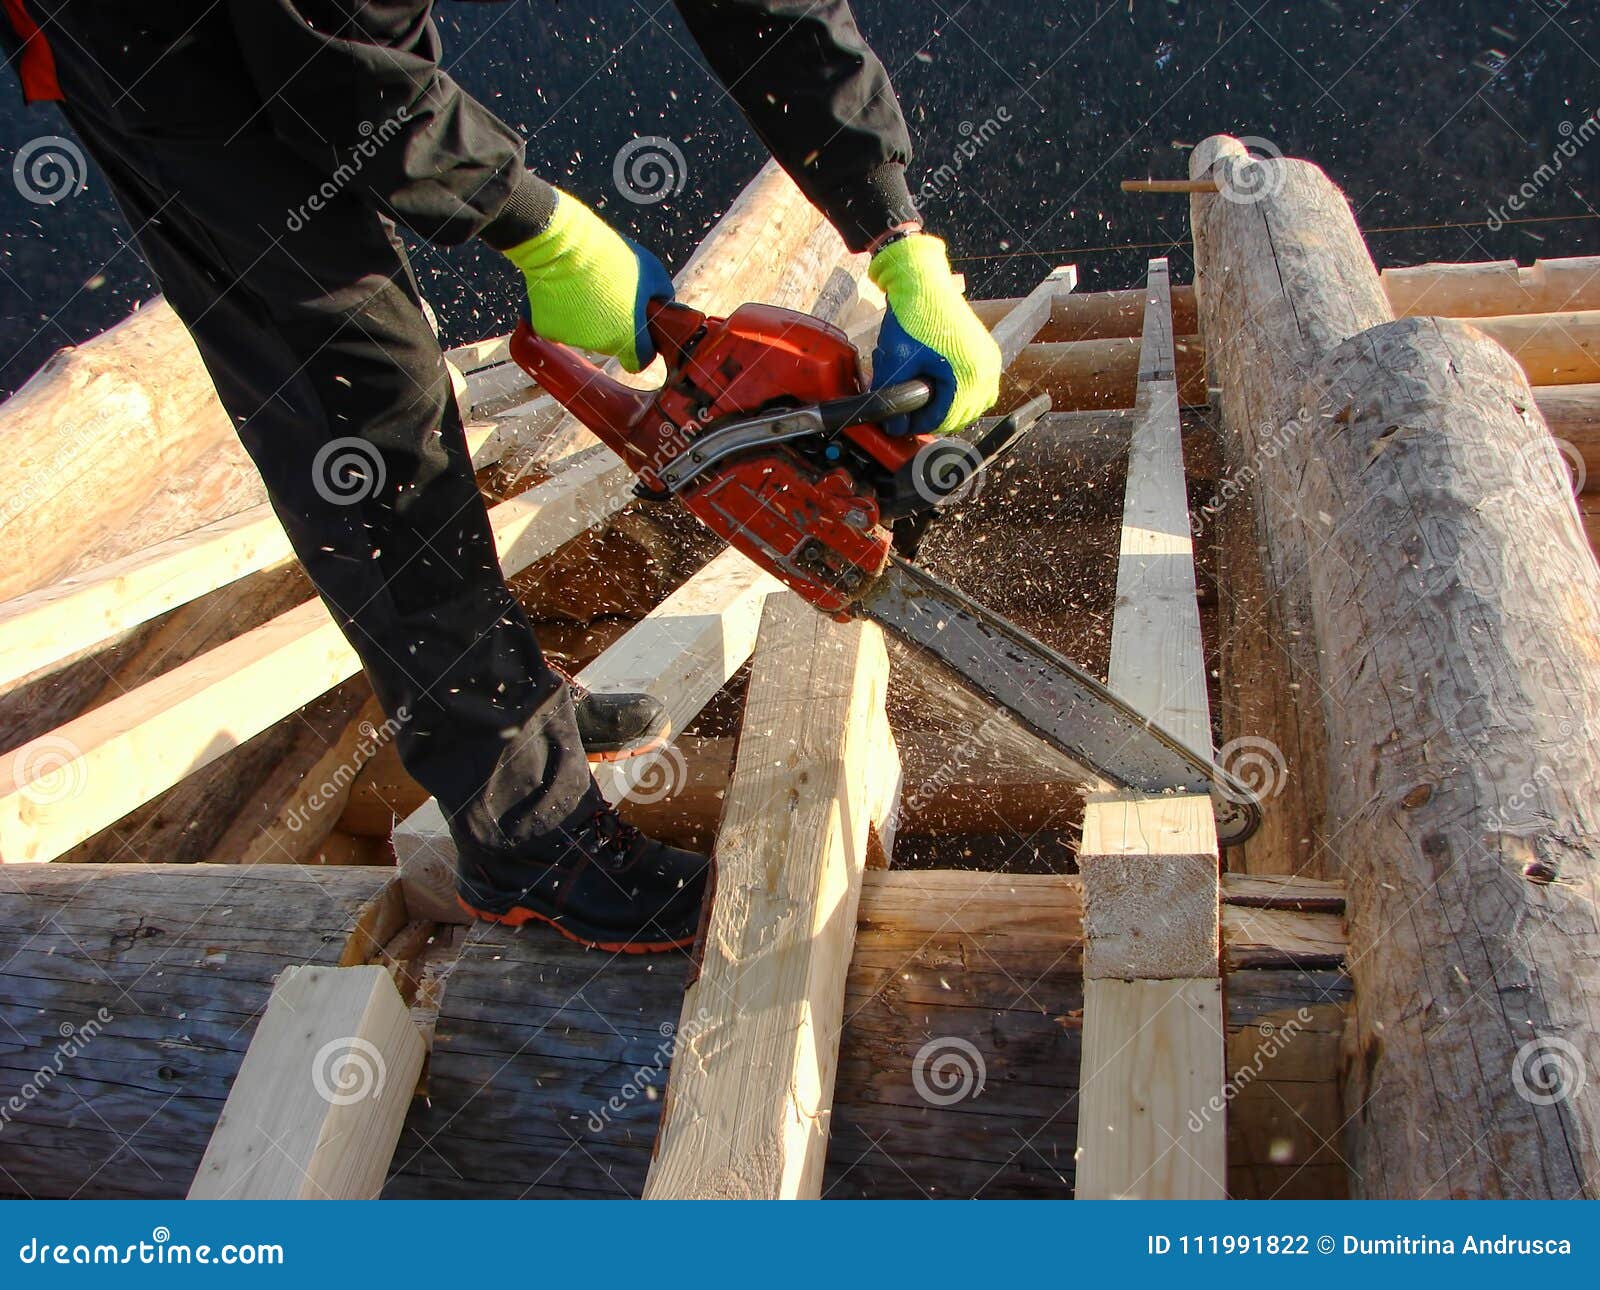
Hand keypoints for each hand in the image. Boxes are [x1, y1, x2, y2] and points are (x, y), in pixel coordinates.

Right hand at [499, 190, 673, 371]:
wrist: (562, 245)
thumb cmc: (610, 256)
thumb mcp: (652, 271)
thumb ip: (662, 295)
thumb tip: (661, 305)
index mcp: (629, 338)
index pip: (639, 361)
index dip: (641, 347)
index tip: (639, 332)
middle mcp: (601, 346)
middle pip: (612, 345)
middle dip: (614, 327)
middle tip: (610, 296)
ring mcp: (572, 339)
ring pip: (586, 335)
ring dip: (588, 318)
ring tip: (586, 287)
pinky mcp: (547, 329)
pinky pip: (560, 325)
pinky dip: (562, 312)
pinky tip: (565, 289)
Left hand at [867, 233, 1000, 435]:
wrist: (922, 281)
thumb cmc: (912, 318)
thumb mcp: (895, 364)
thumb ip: (892, 399)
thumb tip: (893, 427)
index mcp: (968, 378)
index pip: (944, 419)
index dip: (919, 424)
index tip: (901, 423)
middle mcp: (986, 372)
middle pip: (961, 415)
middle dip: (933, 417)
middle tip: (908, 414)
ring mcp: (989, 361)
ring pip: (972, 404)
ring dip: (948, 407)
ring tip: (922, 401)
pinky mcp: (986, 351)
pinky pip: (978, 387)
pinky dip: (960, 393)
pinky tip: (938, 387)